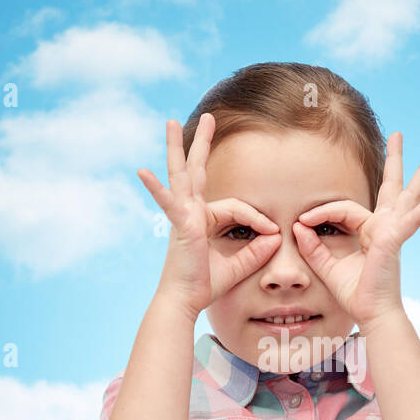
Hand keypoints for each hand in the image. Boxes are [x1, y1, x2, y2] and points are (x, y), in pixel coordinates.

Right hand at [137, 113, 281, 316]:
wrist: (184, 301)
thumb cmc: (204, 285)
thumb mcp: (238, 265)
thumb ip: (256, 251)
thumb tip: (276, 238)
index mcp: (203, 219)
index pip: (238, 207)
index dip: (258, 219)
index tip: (273, 233)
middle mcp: (190, 212)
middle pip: (197, 170)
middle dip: (203, 143)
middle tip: (209, 118)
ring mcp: (182, 215)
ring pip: (181, 174)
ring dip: (177, 147)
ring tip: (170, 122)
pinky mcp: (179, 224)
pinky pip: (168, 202)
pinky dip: (156, 188)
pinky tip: (142, 172)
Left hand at [290, 131, 419, 330]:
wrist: (372, 315)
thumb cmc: (356, 295)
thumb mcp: (326, 267)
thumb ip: (312, 246)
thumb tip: (297, 225)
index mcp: (370, 231)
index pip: (343, 209)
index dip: (320, 212)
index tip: (301, 221)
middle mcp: (385, 226)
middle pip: (391, 187)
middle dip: (394, 160)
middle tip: (398, 134)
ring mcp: (394, 231)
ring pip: (409, 194)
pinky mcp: (397, 239)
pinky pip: (414, 219)